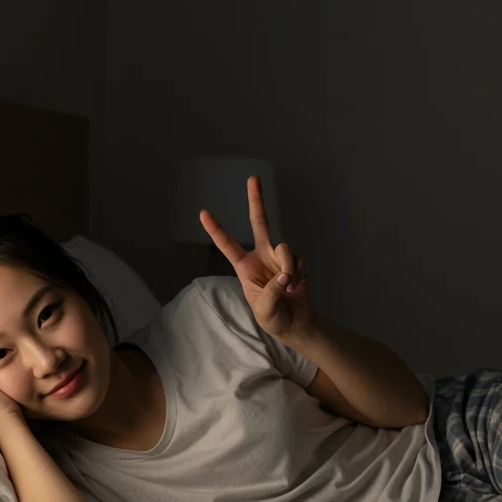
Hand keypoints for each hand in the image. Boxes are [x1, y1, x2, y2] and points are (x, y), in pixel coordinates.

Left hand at [199, 175, 311, 341]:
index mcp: (245, 267)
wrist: (295, 324)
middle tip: (253, 178)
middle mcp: (261, 256)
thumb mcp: (264, 310)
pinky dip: (298, 274)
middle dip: (256, 200)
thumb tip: (285, 275)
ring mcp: (279, 257)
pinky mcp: (297, 261)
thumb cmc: (273, 318)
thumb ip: (271, 292)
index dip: (216, 229)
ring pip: (284, 247)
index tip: (203, 213)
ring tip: (288, 287)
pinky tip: (297, 287)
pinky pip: (299, 259)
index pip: (227, 245)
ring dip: (287, 267)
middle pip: (259, 222)